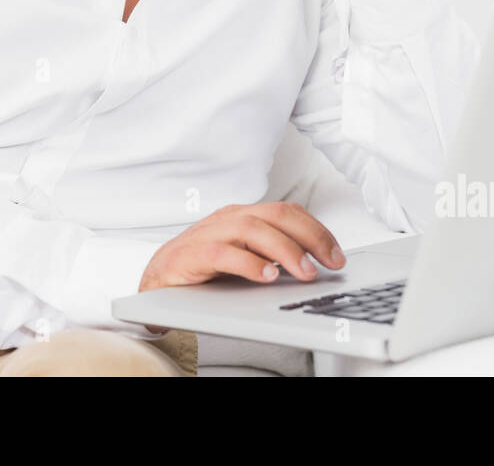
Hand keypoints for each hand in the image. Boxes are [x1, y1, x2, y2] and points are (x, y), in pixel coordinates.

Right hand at [136, 201, 346, 334]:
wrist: (156, 282)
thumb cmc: (203, 270)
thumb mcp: (243, 257)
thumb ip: (271, 254)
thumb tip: (313, 264)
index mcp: (243, 215)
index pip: (287, 212)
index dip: (317, 230)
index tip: (337, 255)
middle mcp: (228, 219)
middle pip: (277, 215)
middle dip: (310, 237)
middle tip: (331, 262)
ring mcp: (209, 234)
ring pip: (254, 230)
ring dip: (285, 251)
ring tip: (305, 272)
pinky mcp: (191, 255)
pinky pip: (224, 254)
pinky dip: (249, 264)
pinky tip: (267, 277)